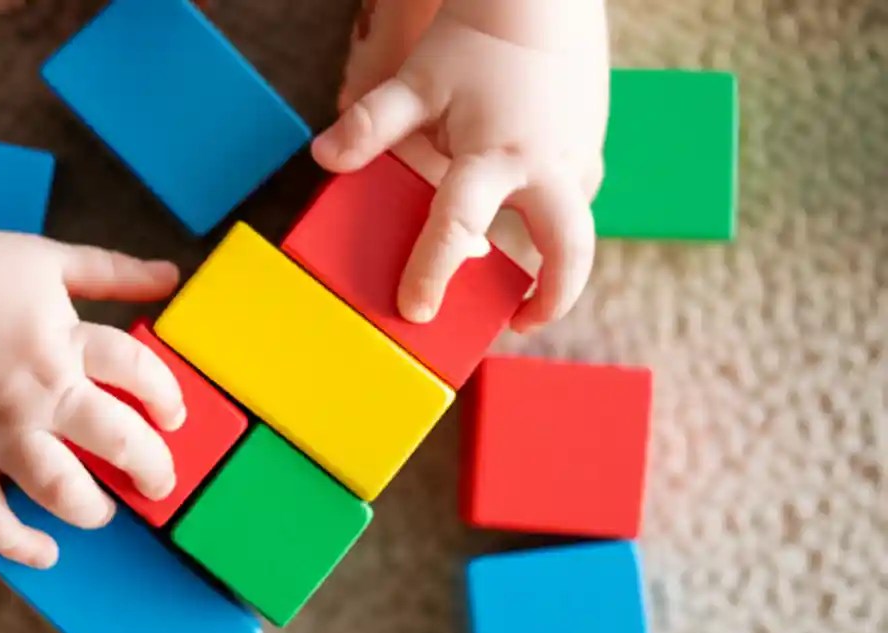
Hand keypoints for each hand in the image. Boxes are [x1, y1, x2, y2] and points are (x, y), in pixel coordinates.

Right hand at [0, 223, 185, 568]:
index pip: (140, 375)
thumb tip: (169, 275)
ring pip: (61, 488)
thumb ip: (114, 272)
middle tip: (158, 480)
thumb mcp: (50, 259)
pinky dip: (18, 544)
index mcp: (65, 342)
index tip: (172, 415)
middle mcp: (38, 393)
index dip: (168, 397)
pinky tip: (46, 552)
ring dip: (93, 509)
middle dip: (152, 467)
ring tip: (102, 510)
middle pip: (117, 440)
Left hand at [313, 0, 608, 331]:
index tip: (415, 309)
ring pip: (576, 228)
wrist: (540, 2)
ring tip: (522, 283)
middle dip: (551, 297)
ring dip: (555, 262)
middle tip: (521, 320)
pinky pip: (575, 199)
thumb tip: (323, 158)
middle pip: (569, 251)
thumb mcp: (416, 83)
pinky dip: (553, 219)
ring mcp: (577, 160)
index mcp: (493, 156)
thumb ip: (371, 125)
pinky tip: (523, 212)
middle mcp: (545, 167)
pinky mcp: (591, 150)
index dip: (432, 270)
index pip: (458, 224)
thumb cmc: (474, 43)